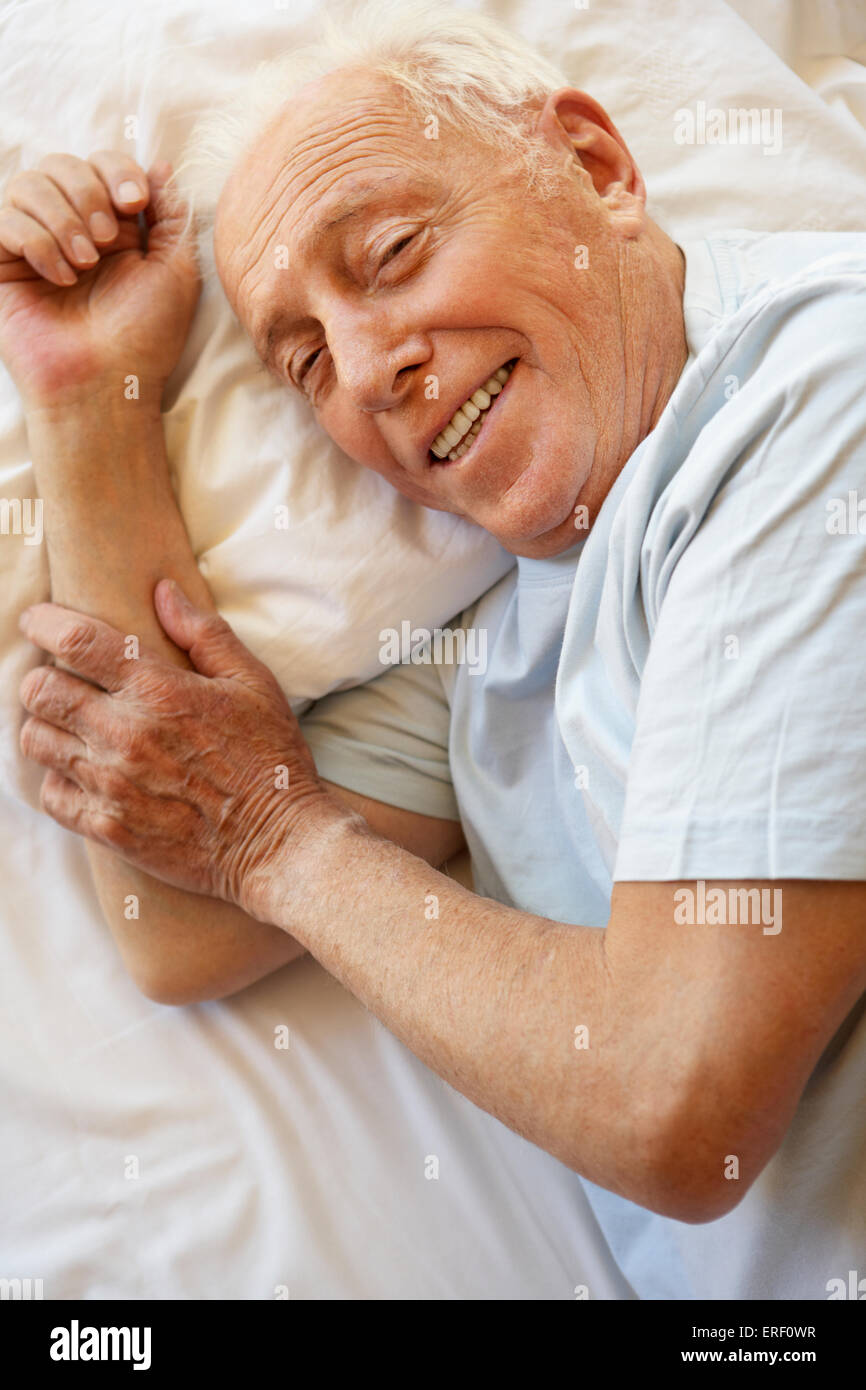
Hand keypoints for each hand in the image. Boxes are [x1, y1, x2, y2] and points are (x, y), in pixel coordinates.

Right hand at [0, 151, 199, 409]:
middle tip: (105, 242)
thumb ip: (171, 214)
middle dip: (88, 193)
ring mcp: (33, 245)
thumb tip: (161, 165)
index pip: (102, 164)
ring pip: (29, 183)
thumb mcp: (176, 271)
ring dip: (62, 218)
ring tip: (84, 264)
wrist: (105, 384)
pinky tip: (59, 277)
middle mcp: (71, 230)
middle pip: (62, 163)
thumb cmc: (145, 337)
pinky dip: (36, 241)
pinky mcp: (1, 264)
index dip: (116, 170)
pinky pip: (4, 219)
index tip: (134, 202)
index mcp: (112, 228)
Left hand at [17, 582, 335, 913]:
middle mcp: (126, 734)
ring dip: (47, 726)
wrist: (279, 842)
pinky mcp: (108, 828)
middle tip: (60, 681)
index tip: (37, 621)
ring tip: (70, 727)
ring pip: (36, 740)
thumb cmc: (271, 758)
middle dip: (42, 678)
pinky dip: (59, 779)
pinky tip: (84, 774)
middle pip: (41, 690)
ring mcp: (112, 784)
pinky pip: (52, 794)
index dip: (44, 623)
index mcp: (160, 691)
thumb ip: (205, 634)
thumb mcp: (253, 683)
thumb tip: (162, 590)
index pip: (75, 642)